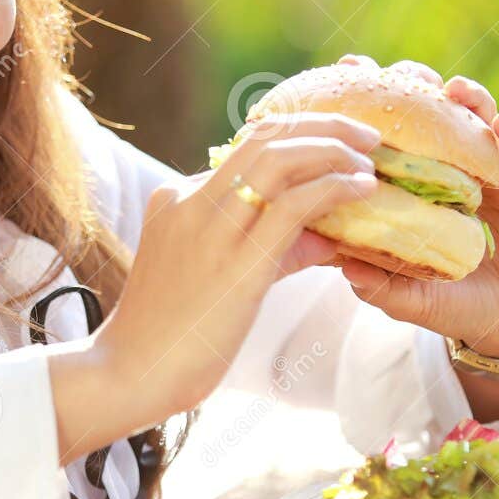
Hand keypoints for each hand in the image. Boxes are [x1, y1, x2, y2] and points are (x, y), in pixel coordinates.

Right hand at [90, 111, 383, 427]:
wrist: (130, 372)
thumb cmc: (170, 335)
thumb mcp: (214, 277)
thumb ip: (270, 250)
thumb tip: (324, 237)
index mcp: (176, 198)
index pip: (245, 149)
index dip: (298, 137)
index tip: (336, 143)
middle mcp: (190, 201)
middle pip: (264, 137)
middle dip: (322, 126)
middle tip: (365, 137)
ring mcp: (209, 229)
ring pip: (279, 159)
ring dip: (332, 150)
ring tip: (368, 161)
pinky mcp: (237, 263)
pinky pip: (293, 206)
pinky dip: (334, 187)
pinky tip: (361, 189)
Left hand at [332, 55, 498, 360]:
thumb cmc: (450, 304)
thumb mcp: (410, 298)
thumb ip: (380, 285)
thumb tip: (342, 265)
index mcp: (413, 187)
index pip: (390, 133)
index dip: (370, 101)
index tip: (346, 72)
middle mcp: (447, 172)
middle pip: (431, 114)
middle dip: (412, 84)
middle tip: (392, 71)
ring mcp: (487, 176)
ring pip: (477, 124)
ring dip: (469, 100)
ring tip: (455, 90)